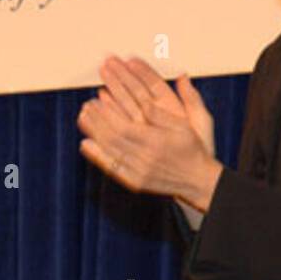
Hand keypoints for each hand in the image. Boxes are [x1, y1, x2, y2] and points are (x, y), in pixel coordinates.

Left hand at [78, 56, 222, 211]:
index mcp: (158, 142)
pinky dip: (97, 155)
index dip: (108, 113)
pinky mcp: (134, 181)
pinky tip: (85, 143)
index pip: (125, 126)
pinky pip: (111, 167)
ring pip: (110, 151)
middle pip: (113, 137)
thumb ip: (164, 112)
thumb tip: (146, 99)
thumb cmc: (192, 149)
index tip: (98, 98)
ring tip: (82, 117)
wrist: (198, 181)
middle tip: (86, 104)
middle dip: (97, 120)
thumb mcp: (185, 126)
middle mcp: (146, 158)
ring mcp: (139, 172)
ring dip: (93, 133)